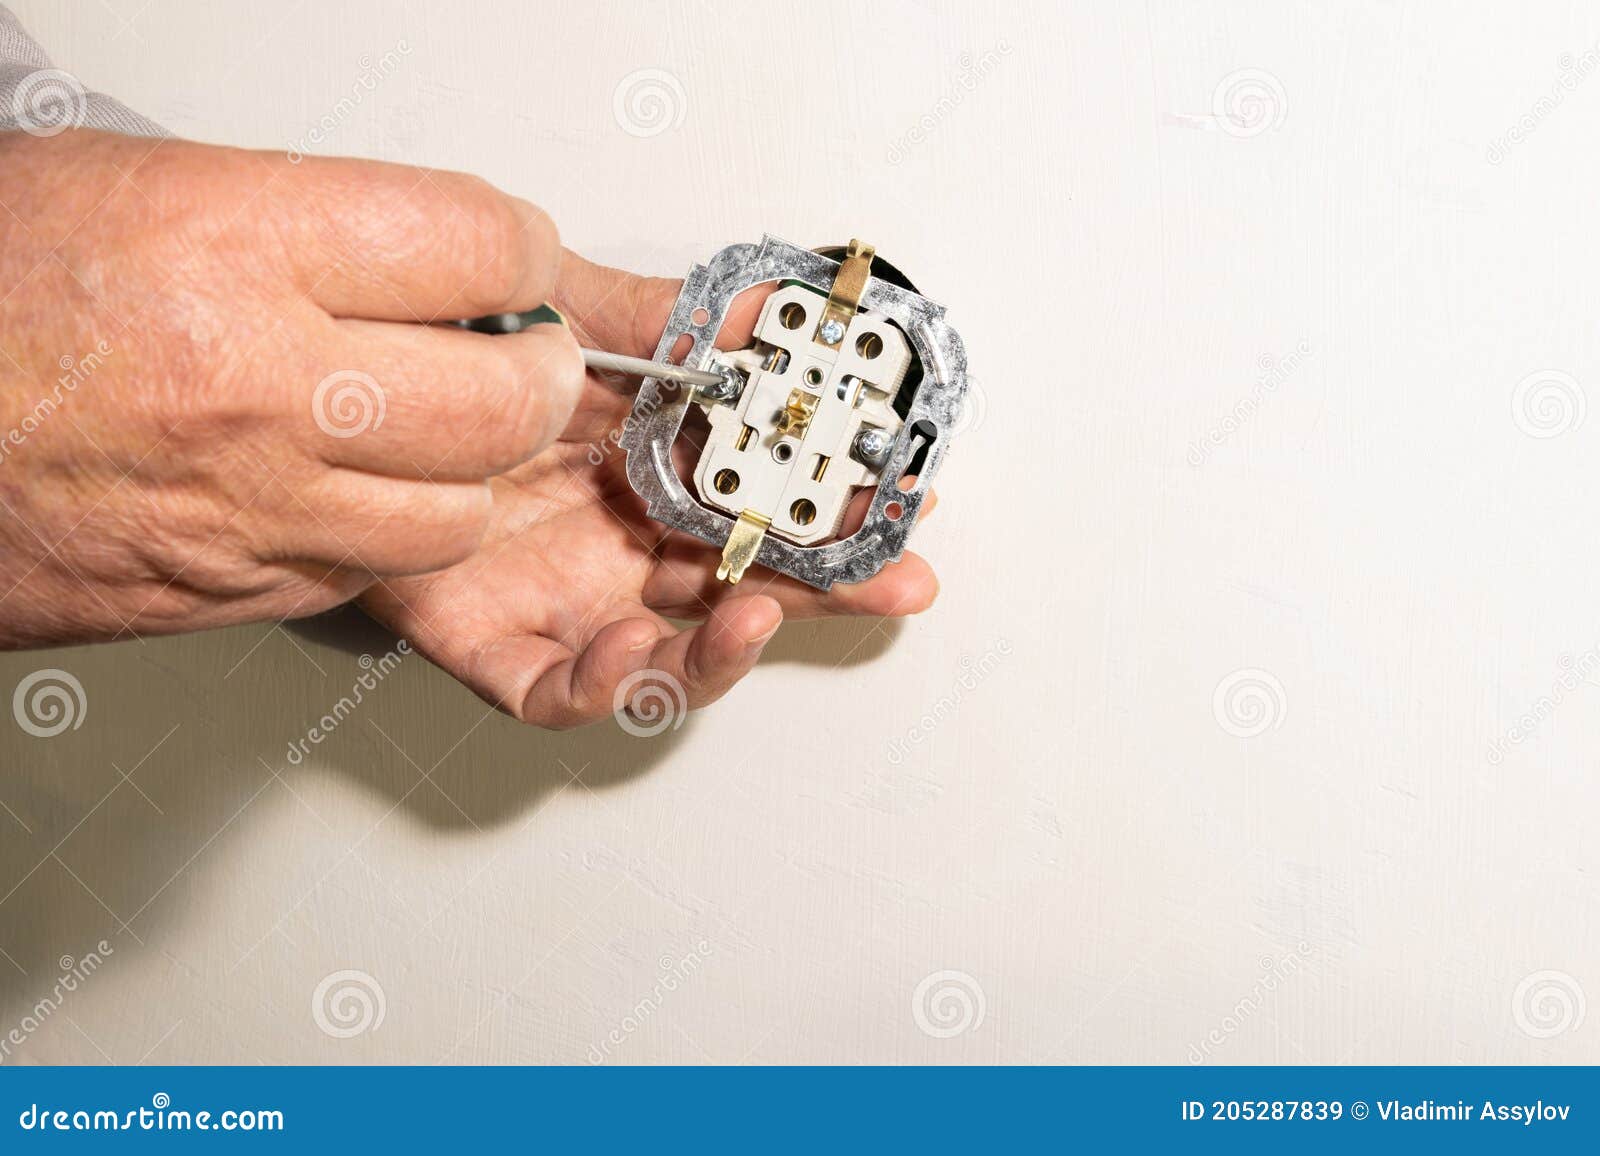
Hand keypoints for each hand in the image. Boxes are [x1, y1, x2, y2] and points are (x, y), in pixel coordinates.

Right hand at [0, 130, 581, 646]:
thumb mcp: (138, 182)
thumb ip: (308, 217)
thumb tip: (440, 254)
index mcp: (235, 245)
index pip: (477, 245)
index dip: (519, 252)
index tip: (514, 262)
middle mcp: (257, 382)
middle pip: (502, 400)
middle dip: (538, 375)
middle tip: (523, 356)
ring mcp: (247, 502)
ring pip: (459, 513)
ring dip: (475, 472)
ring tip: (447, 434)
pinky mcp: (230, 587)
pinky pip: (372, 572)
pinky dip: (392, 534)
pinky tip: (360, 490)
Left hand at [358, 251, 940, 728]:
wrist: (343, 408)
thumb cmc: (458, 371)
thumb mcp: (575, 323)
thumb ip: (671, 319)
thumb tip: (767, 304)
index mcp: (655, 478)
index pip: (769, 502)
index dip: (839, 506)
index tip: (903, 498)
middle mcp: (624, 547)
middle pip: (746, 583)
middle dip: (827, 586)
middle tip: (892, 574)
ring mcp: (567, 601)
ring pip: (669, 652)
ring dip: (726, 647)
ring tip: (758, 617)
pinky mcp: (495, 644)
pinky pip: (554, 688)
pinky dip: (598, 686)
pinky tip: (625, 649)